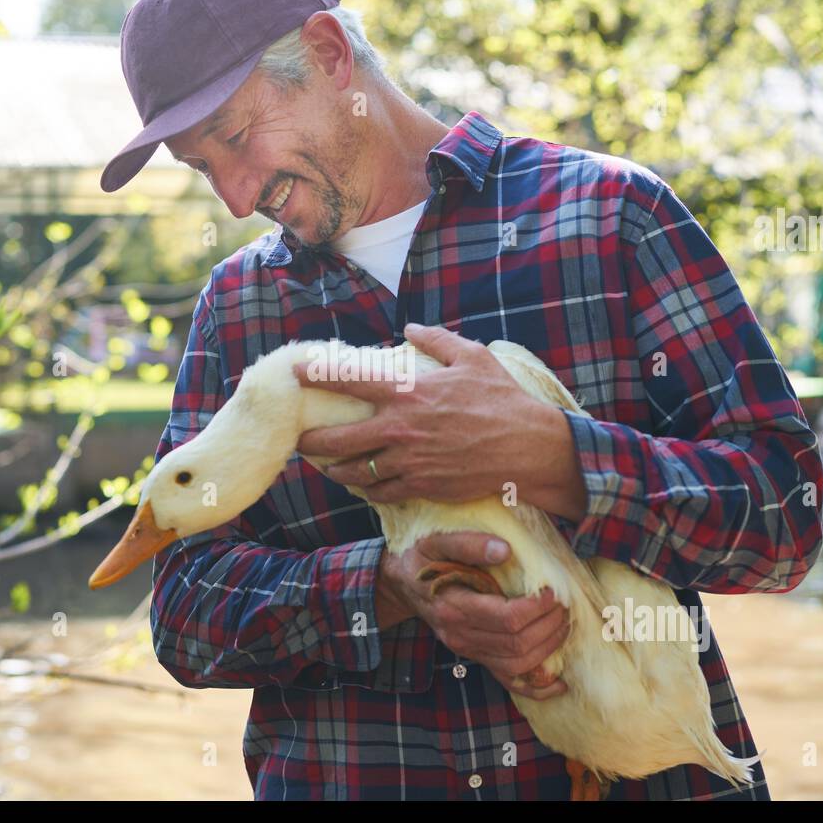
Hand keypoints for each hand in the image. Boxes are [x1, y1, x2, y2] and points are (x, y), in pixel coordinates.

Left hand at [293, 323, 587, 520]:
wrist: (527, 449)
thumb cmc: (502, 400)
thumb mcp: (473, 358)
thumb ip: (437, 340)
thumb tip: (410, 330)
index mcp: (408, 392)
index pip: (349, 380)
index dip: (316, 375)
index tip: (296, 373)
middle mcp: (400, 428)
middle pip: (337, 440)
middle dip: (311, 441)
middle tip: (300, 438)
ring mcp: (408, 462)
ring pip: (355, 471)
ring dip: (335, 469)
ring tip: (326, 465)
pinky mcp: (421, 486)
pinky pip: (382, 492)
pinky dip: (368, 488)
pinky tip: (363, 484)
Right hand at [377, 530, 567, 700]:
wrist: (404, 584)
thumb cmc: (423, 559)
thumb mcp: (437, 542)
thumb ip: (468, 543)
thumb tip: (505, 549)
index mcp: (454, 607)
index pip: (507, 618)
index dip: (537, 608)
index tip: (553, 591)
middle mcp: (460, 635)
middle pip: (517, 644)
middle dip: (549, 626)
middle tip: (565, 605)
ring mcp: (467, 651)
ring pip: (517, 665)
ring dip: (548, 648)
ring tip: (563, 625)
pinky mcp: (475, 658)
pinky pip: (508, 681)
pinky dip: (537, 688)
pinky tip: (559, 682)